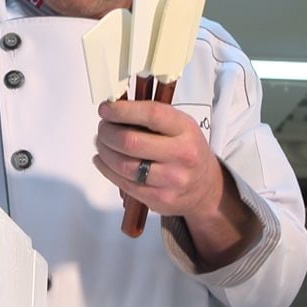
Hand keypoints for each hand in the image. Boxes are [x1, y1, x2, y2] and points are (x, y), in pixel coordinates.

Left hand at [92, 99, 223, 218]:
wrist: (205, 187)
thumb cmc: (186, 149)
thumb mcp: (180, 125)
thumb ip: (150, 116)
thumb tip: (114, 108)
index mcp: (185, 129)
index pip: (150, 114)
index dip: (122, 110)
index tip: (105, 109)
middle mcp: (181, 154)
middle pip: (130, 142)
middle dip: (107, 132)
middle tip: (102, 128)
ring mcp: (170, 179)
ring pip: (123, 165)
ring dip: (104, 151)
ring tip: (102, 143)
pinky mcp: (158, 198)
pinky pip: (123, 182)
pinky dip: (106, 168)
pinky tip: (103, 160)